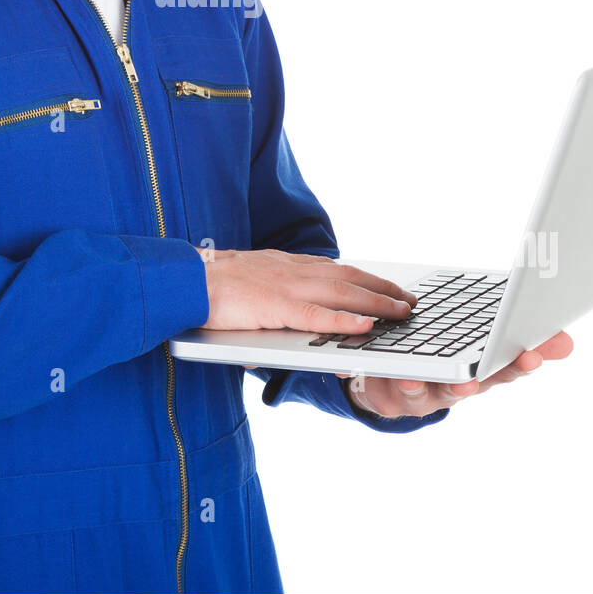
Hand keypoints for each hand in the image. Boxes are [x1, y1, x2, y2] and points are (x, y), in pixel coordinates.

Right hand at [202, 248, 416, 333]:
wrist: (182, 281)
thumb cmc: (209, 289)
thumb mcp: (249, 287)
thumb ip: (272, 303)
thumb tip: (287, 327)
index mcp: (285, 266)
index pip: (335, 270)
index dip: (366, 278)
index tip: (387, 286)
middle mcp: (292, 271)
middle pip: (348, 277)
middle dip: (383, 289)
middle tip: (409, 301)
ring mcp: (285, 287)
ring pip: (341, 293)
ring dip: (376, 302)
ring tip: (401, 313)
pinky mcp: (274, 307)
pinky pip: (316, 316)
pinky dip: (343, 320)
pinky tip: (365, 326)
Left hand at [340, 331, 573, 418]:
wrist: (388, 384)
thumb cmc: (439, 358)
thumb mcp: (474, 346)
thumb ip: (514, 335)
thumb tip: (565, 338)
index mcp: (481, 368)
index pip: (511, 362)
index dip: (529, 355)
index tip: (551, 343)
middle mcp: (462, 385)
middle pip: (490, 378)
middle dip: (509, 368)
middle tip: (529, 357)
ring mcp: (433, 393)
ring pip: (448, 391)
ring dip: (459, 386)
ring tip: (467, 381)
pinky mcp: (402, 397)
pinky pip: (405, 392)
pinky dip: (409, 382)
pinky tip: (410, 375)